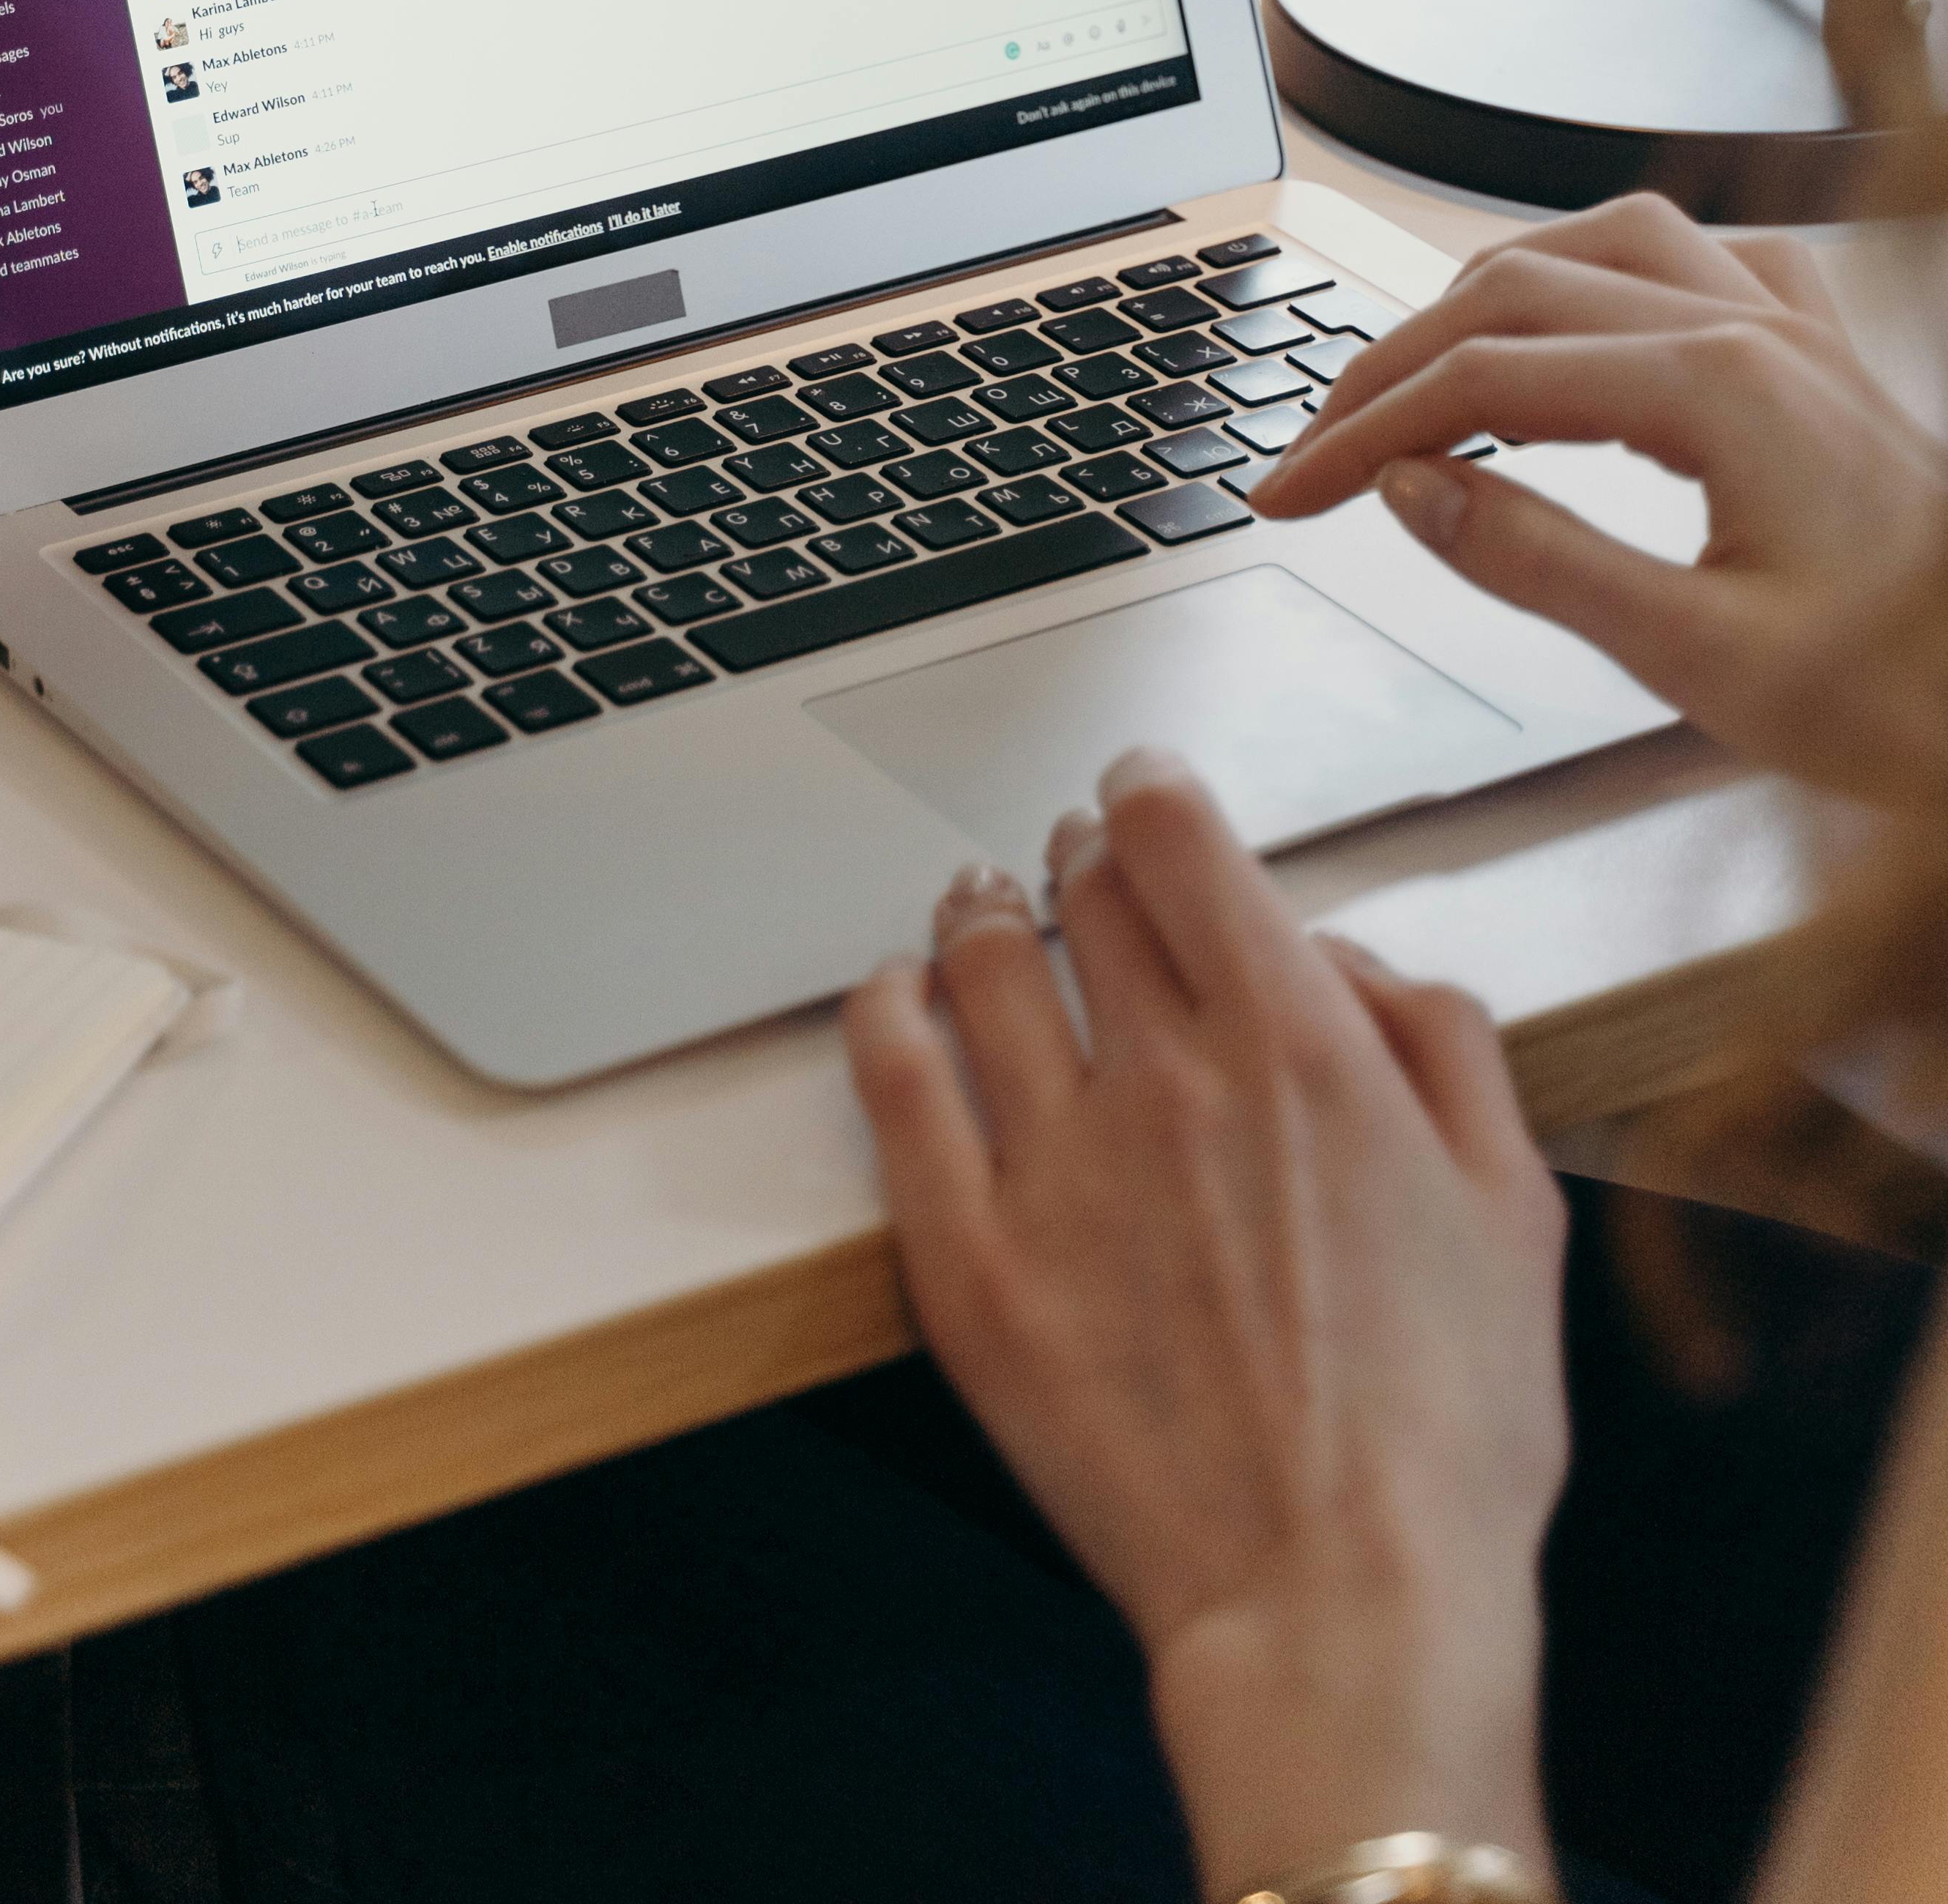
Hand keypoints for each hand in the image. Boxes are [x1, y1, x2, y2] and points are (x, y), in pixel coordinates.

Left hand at [845, 756, 1564, 1903]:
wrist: (1344, 1609)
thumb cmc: (1444, 1437)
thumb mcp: (1514, 1208)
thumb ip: (1443, 1044)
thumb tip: (1349, 959)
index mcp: (1298, 1051)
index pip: (1181, 840)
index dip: (1152, 793)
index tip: (1144, 794)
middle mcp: (1167, 1081)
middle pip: (1085, 892)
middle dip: (1082, 856)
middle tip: (1079, 861)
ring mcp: (1056, 1167)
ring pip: (983, 965)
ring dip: (981, 909)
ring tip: (983, 901)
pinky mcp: (973, 1261)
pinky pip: (895, 1083)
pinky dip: (888, 1009)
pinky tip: (898, 993)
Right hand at [1251, 192, 1947, 802]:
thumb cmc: (1907, 704)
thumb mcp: (1699, 661)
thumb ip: (1540, 560)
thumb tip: (1414, 490)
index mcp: (1720, 393)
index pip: (1482, 380)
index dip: (1363, 433)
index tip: (1288, 492)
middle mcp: (1755, 331)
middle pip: (1516, 293)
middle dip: (1393, 367)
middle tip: (1318, 451)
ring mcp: (1796, 333)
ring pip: (1600, 243)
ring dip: (1488, 295)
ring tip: (1417, 371)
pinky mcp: (1822, 361)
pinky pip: (1699, 261)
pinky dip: (1607, 276)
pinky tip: (1586, 323)